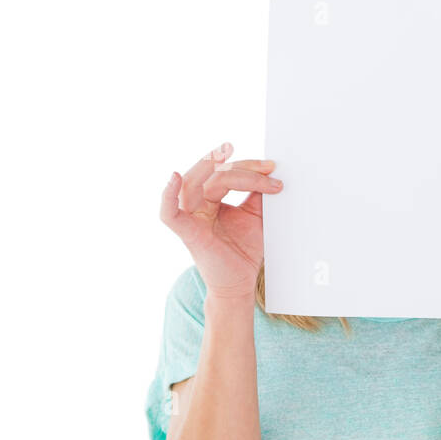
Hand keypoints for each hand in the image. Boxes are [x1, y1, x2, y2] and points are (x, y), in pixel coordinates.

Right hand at [159, 142, 283, 300]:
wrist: (240, 282)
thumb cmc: (244, 251)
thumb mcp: (256, 217)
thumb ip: (257, 194)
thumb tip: (269, 171)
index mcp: (211, 199)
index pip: (225, 174)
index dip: (249, 168)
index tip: (273, 169)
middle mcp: (198, 205)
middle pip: (212, 175)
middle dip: (239, 166)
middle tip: (265, 165)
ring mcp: (190, 218)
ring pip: (193, 184)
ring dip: (210, 168)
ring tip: (228, 157)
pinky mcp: (187, 233)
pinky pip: (169, 213)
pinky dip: (168, 194)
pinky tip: (175, 178)